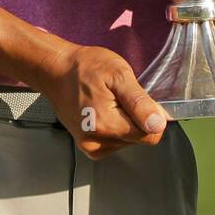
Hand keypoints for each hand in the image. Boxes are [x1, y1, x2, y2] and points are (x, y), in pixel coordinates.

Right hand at [37, 41, 167, 158]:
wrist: (57, 71)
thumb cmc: (86, 67)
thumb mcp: (118, 74)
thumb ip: (139, 102)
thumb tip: (158, 125)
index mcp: (106, 124)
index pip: (149, 135)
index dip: (152, 116)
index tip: (141, 99)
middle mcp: (96, 142)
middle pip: (139, 139)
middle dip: (137, 118)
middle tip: (121, 96)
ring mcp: (90, 147)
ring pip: (128, 142)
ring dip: (126, 123)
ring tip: (110, 101)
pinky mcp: (87, 147)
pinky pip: (116, 143)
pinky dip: (116, 128)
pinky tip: (105, 111)